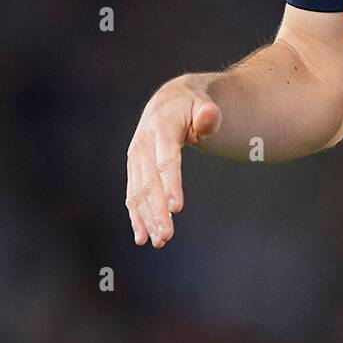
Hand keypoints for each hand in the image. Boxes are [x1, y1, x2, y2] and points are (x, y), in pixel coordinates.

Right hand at [125, 75, 221, 247]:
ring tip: (158, 241)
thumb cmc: (193, 104)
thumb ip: (208, 113)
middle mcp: (143, 144)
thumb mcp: (204, 103)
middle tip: (166, 236)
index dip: (170, 183)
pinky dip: (137, 216)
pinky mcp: (134, 168)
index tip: (176, 208)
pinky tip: (142, 236)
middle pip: (150, 182)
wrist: (168, 101)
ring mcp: (136, 157)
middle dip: (156, 211)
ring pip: (138, 192)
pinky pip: (133, 195)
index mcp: (162, 127)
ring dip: (146, 218)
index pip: (166, 159)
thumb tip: (208, 116)